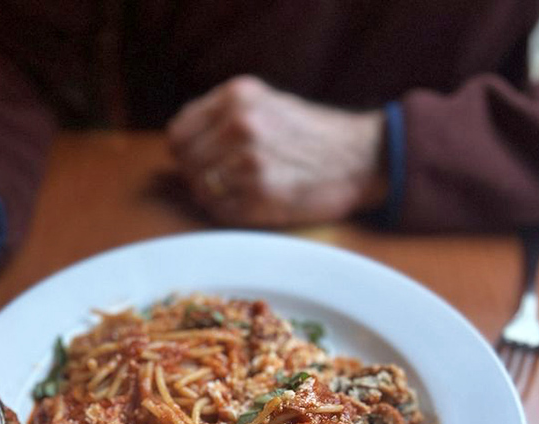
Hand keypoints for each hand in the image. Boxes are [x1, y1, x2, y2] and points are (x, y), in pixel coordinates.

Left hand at [167, 76, 387, 226]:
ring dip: (216, 196)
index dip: (186, 152)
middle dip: (200, 175)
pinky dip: (231, 212)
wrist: (359, 158)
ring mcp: (248, 162)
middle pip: (186, 164)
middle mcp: (239, 125)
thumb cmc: (310, 136)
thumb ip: (222, 118)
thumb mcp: (265, 104)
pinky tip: (254, 204)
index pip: (178, 133)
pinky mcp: (260, 197)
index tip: (201, 161)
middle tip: (226, 181)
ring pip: (201, 189)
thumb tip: (181, 146)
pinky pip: (221, 211)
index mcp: (236, 96)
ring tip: (244, 192)